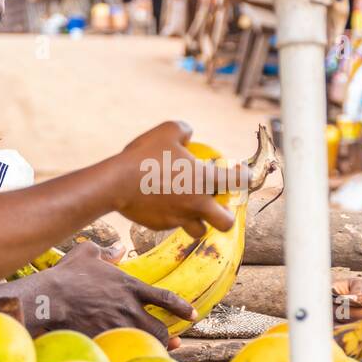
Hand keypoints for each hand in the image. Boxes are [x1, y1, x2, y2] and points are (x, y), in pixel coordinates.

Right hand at [40, 241, 196, 341]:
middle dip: (168, 336)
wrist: (48, 298)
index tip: (193, 315)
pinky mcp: (103, 339)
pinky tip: (132, 360)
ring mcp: (117, 326)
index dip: (182, 308)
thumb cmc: (67, 274)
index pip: (166, 298)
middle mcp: (129, 308)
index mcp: (130, 286)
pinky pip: (123, 352)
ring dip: (153, 348)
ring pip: (145, 343)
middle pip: (160, 328)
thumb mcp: (88, 253)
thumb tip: (117, 247)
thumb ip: (107, 251)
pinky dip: (129, 356)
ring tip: (158, 351)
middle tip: (173, 340)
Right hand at [107, 121, 241, 237]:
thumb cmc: (145, 155)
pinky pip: (171, 225)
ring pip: (199, 230)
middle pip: (226, 222)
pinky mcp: (160, 226)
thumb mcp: (167, 131)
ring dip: (198, 222)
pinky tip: (158, 203)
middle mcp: (197, 204)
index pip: (238, 182)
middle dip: (226, 217)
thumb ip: (184, 130)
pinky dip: (170, 216)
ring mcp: (179, 218)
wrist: (117, 183)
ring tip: (188, 208)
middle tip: (217, 206)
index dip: (244, 177)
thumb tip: (189, 135)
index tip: (240, 174)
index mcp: (204, 180)